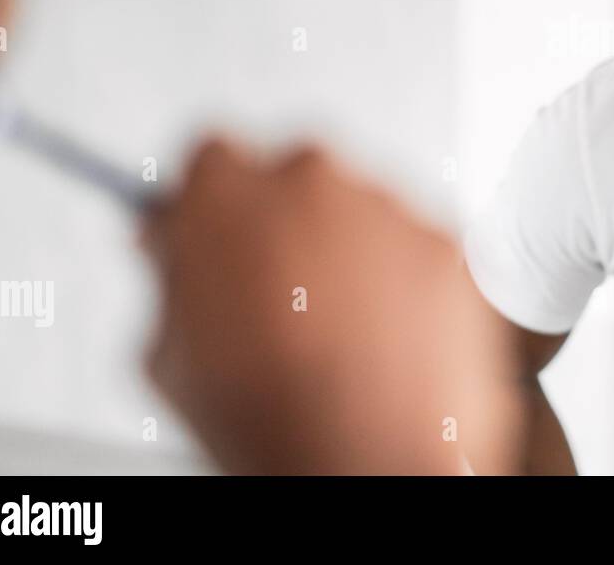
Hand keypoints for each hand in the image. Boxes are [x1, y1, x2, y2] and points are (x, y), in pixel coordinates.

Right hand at [140, 138, 480, 473]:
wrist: (365, 457)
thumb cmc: (267, 415)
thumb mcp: (168, 351)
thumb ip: (172, 274)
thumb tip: (173, 244)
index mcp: (228, 190)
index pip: (211, 157)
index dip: (212, 199)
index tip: (216, 227)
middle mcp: (311, 176)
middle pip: (293, 176)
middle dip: (286, 222)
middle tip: (280, 294)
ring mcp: (386, 203)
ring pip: (361, 208)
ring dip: (349, 250)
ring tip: (339, 331)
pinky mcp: (445, 239)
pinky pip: (416, 244)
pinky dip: (405, 277)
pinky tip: (386, 336)